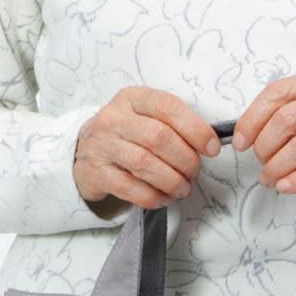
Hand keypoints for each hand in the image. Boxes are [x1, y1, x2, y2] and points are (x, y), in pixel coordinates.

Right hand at [73, 86, 221, 209]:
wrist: (84, 151)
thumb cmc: (127, 135)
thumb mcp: (146, 117)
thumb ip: (174, 125)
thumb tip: (209, 145)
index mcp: (133, 98)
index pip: (168, 107)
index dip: (195, 129)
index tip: (212, 148)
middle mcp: (115, 118)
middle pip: (159, 138)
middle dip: (185, 160)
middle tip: (194, 172)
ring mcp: (103, 145)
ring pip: (145, 164)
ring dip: (172, 181)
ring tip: (183, 188)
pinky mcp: (97, 173)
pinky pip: (131, 189)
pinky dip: (154, 197)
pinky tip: (164, 198)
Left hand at [232, 70, 295, 194]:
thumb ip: (288, 113)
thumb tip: (248, 136)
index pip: (277, 93)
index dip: (252, 119)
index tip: (240, 141)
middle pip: (287, 120)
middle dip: (265, 146)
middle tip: (261, 163)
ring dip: (278, 167)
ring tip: (269, 180)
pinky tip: (286, 187)